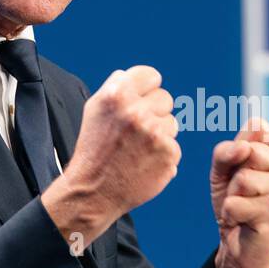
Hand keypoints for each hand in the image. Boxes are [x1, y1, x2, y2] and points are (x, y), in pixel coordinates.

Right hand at [42, 66, 178, 246]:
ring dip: (160, 134)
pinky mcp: (168, 154)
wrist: (93, 191)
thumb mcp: (95, 109)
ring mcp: (154, 133)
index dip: (147, 89)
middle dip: (154, 112)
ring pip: (172, 123)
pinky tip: (144, 162)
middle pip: (166, 98)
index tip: (141, 101)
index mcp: (117, 95)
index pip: (151, 76)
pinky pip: (174, 146)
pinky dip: (163, 155)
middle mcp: (136, 111)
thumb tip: (142, 77)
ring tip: (138, 148)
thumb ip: (119, 87)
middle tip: (136, 131)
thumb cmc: (94, 150)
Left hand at [210, 117, 268, 267]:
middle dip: (234, 175)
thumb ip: (226, 150)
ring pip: (243, 178)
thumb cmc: (236, 207)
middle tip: (242, 194)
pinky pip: (235, 203)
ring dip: (233, 197)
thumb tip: (243, 148)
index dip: (237, 149)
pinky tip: (244, 222)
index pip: (256, 128)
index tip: (241, 170)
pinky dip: (231, 214)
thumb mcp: (223, 172)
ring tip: (244, 208)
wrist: (239, 248)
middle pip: (249, 151)